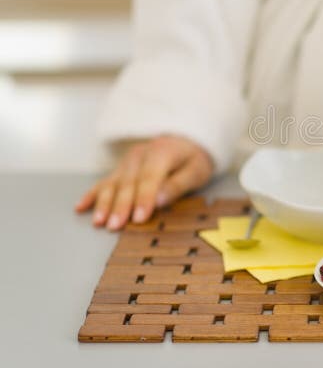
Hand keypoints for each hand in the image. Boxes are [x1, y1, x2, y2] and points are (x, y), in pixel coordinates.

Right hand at [75, 135, 212, 229]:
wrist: (184, 141)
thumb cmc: (193, 160)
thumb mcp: (197, 170)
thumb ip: (179, 184)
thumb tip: (160, 200)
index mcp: (161, 153)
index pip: (150, 177)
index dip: (144, 198)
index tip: (139, 218)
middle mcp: (140, 155)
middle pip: (128, 182)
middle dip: (121, 205)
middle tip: (115, 226)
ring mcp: (127, 161)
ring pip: (113, 183)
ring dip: (104, 203)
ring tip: (98, 221)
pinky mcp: (120, 168)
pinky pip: (104, 181)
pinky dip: (91, 194)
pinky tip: (80, 207)